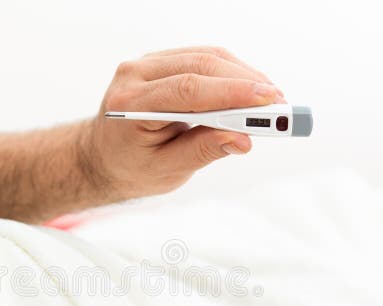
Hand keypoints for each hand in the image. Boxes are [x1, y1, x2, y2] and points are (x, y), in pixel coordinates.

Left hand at [82, 47, 284, 201]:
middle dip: (246, 82)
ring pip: (205, 57)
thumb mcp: (165, 171)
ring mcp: (146, 63)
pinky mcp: (160, 62)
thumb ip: (202, 152)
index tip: (268, 101)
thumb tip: (242, 139)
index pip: (187, 89)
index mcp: (130, 105)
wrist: (102, 156)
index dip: (232, 93)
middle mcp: (135, 75)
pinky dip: (230, 73)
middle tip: (280, 105)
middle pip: (200, 66)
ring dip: (243, 76)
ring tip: (272, 100)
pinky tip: (251, 90)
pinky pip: (201, 59)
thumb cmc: (130, 167)